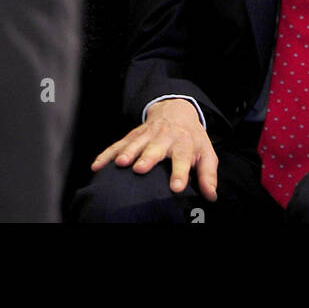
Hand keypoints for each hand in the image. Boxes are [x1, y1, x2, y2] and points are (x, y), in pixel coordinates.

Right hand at [90, 97, 217, 200]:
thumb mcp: (206, 153)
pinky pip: (118, 144)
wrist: (176, 110)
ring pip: (136, 143)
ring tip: (120, 163)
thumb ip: (208, 175)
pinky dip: (107, 154)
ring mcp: (147, 135)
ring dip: (128, 152)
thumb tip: (211, 196)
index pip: (183, 158)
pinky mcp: (133, 135)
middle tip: (141, 168)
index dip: (180, 172)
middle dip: (148, 157)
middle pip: (156, 148)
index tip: (177, 187)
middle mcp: (165, 137)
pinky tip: (97, 165)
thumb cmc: (191, 138)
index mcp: (184, 143)